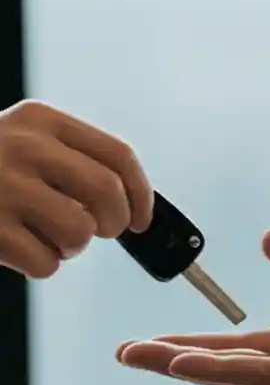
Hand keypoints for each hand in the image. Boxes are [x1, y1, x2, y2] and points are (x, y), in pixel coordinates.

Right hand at [0, 99, 152, 277]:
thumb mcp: (22, 142)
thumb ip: (73, 161)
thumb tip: (134, 206)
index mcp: (40, 120)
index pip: (118, 155)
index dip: (142, 194)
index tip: (141, 219)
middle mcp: (22, 146)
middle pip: (107, 194)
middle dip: (113, 223)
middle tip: (97, 232)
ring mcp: (2, 186)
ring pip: (79, 232)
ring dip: (71, 246)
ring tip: (45, 236)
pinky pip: (47, 262)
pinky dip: (41, 264)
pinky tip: (17, 248)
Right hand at [116, 228, 269, 384]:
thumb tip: (266, 240)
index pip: (244, 346)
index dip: (198, 342)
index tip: (152, 337)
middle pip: (232, 368)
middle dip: (178, 360)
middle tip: (124, 354)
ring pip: (243, 377)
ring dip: (190, 367)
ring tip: (141, 357)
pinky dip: (227, 371)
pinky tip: (188, 364)